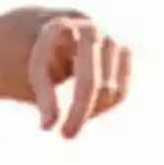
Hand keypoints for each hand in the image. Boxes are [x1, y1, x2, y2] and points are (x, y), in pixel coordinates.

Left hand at [28, 15, 130, 138]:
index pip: (64, 70)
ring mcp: (114, 41)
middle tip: (66, 136)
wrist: (62, 32)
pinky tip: (86, 110)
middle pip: (94, 84)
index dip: (62, 101)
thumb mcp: (36, 73)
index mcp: (64, 28)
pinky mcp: (126, 53)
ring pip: (111, 91)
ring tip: (71, 119)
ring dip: (92, 111)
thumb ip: (43, 96)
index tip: (46, 128)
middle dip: (80, 112)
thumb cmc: (44, 55)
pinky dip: (104, 107)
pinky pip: (121, 92)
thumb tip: (47, 127)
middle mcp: (93, 30)